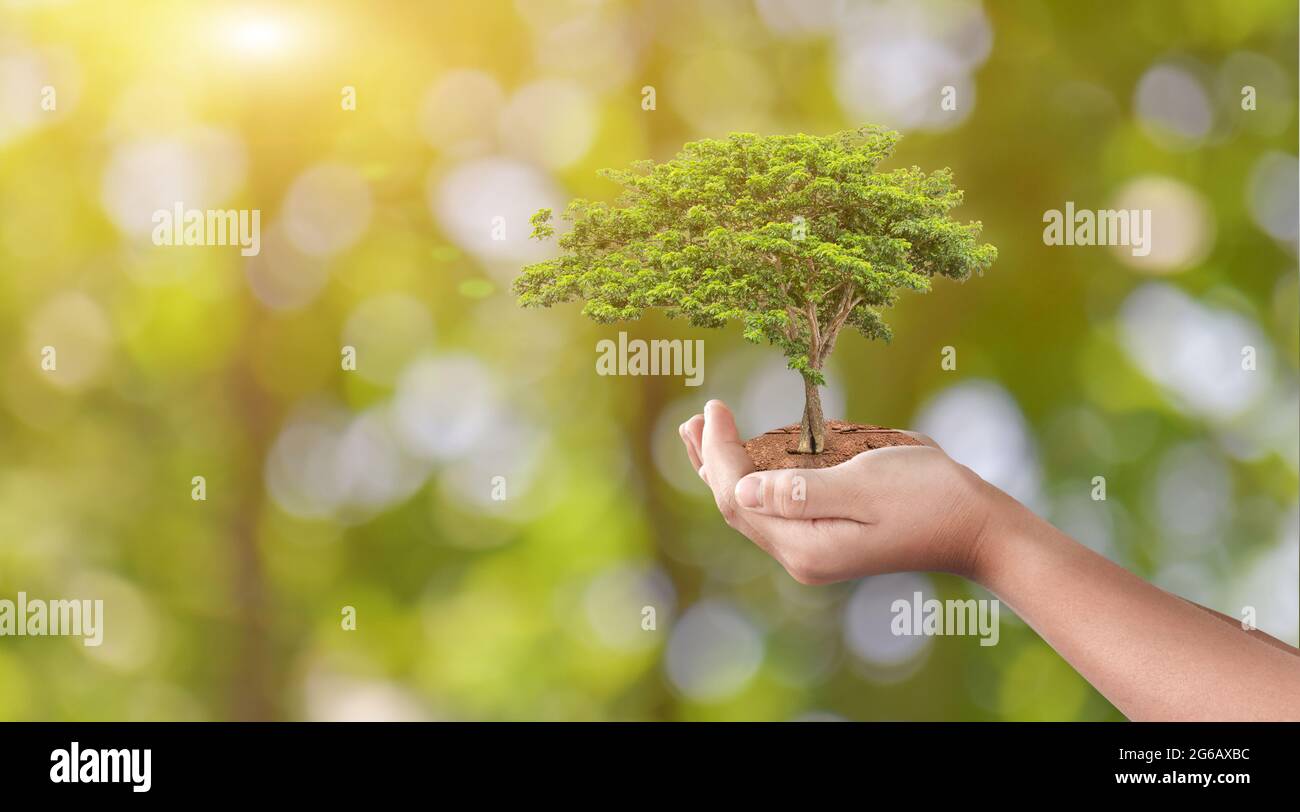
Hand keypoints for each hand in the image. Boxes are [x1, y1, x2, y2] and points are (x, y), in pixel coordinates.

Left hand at [678, 400, 1000, 584]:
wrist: (978, 529)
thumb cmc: (929, 497)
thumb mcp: (865, 486)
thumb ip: (802, 491)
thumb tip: (741, 490)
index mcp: (805, 545)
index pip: (737, 498)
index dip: (718, 452)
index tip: (713, 408)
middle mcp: (801, 556)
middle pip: (735, 507)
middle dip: (710, 462)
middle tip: (692, 419)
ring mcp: (814, 551)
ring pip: (752, 509)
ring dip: (727, 470)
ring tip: (704, 434)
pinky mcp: (827, 540)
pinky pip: (775, 509)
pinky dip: (755, 479)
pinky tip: (750, 461)